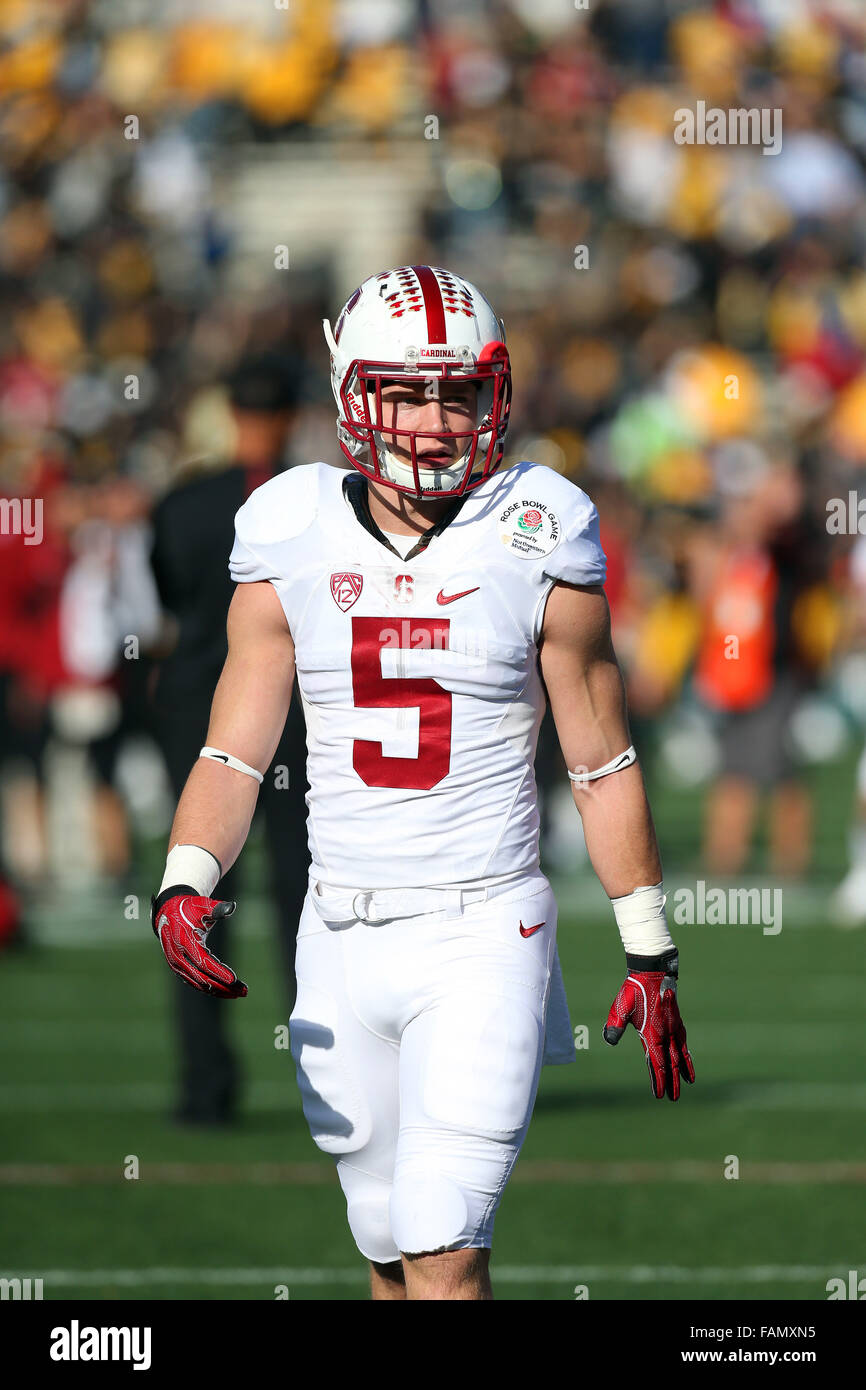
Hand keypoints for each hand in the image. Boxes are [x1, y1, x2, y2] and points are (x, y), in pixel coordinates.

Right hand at [151, 888, 246, 997]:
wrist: (168, 914)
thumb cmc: (189, 908)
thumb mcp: (201, 906)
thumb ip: (216, 908)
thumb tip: (231, 907)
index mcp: (183, 941)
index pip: (203, 961)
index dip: (218, 971)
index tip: (233, 979)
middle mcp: (178, 957)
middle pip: (202, 978)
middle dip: (223, 986)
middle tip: (243, 991)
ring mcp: (177, 966)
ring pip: (200, 984)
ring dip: (219, 990)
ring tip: (239, 993)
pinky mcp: (180, 970)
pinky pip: (196, 983)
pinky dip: (211, 988)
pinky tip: (226, 991)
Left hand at [603, 950, 693, 1100]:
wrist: (652, 973)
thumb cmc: (634, 990)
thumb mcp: (621, 1006)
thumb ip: (615, 1024)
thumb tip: (609, 1041)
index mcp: (652, 1033)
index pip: (657, 1062)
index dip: (657, 1079)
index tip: (659, 1094)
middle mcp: (666, 1033)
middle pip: (671, 1063)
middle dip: (672, 1082)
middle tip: (673, 1098)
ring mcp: (673, 1027)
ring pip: (680, 1054)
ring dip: (682, 1070)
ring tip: (688, 1084)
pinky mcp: (676, 1021)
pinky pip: (683, 1042)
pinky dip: (686, 1053)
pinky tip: (686, 1058)